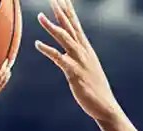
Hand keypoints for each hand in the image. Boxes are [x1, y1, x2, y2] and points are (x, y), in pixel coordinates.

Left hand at [35, 0, 122, 123]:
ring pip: (64, 39)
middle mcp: (83, 51)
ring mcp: (79, 61)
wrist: (105, 106)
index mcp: (86, 49)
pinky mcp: (74, 72)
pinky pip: (59, 58)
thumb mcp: (87, 69)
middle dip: (61, 11)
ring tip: (39, 16)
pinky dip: (48, 50)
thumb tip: (70, 54)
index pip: (75, 25)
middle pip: (70, 27)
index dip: (68, 11)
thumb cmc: (95, 89)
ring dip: (52, 27)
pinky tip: (37, 44)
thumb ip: (78, 59)